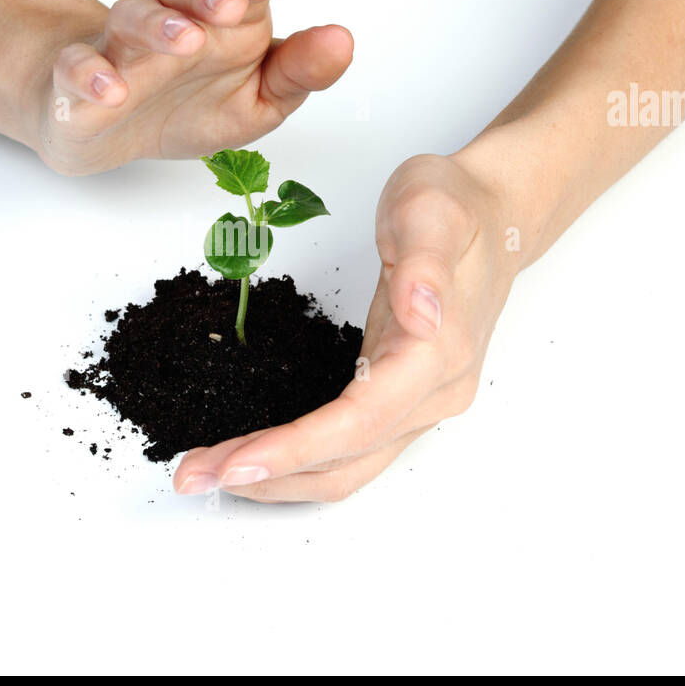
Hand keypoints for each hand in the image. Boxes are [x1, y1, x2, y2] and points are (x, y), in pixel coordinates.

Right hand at [30, 0, 352, 174]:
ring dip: (156, 23)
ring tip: (183, 41)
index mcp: (218, 20)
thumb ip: (298, 72)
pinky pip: (76, 67)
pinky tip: (110, 89)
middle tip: (226, 4)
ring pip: (131, 15)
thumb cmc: (188, 106)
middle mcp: (170, 21)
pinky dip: (90, 74)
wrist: (109, 132)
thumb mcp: (257, 101)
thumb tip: (341, 41)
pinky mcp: (78, 83)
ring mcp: (120, 48)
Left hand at [173, 153, 521, 501]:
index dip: (294, 449)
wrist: (493, 216)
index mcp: (439, 353)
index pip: (359, 421)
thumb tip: (423, 314)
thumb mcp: (430, 207)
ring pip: (345, 469)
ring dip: (276, 479)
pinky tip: (252, 455)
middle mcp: (435, 394)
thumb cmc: (455, 205)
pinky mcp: (401, 402)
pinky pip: (346, 451)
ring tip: (210, 471)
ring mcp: (421, 405)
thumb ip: (424, 260)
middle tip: (191, 475)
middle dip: (266, 475)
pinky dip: (295, 463)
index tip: (235, 462)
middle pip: (344, 461)